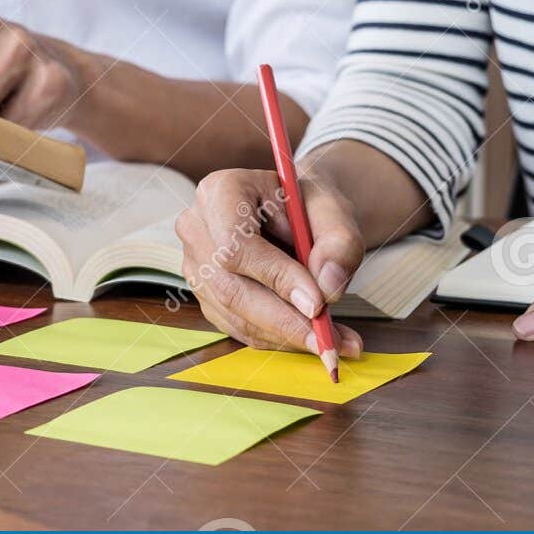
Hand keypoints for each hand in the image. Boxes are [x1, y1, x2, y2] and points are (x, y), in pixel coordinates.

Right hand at [174, 167, 364, 357]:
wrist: (295, 212)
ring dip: (285, 335)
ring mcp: (195, 264)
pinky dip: (278, 338)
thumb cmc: (309, 205)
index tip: (317, 304)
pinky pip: (238, 327)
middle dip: (283, 320)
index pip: (237, 245)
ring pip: (235, 315)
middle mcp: (197, 228)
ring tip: (333, 341)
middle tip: (328, 340)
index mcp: (221, 191)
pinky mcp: (205, 294)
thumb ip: (338, 243)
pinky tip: (311, 336)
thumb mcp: (334, 210)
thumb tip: (327, 290)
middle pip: (230, 288)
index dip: (276, 278)